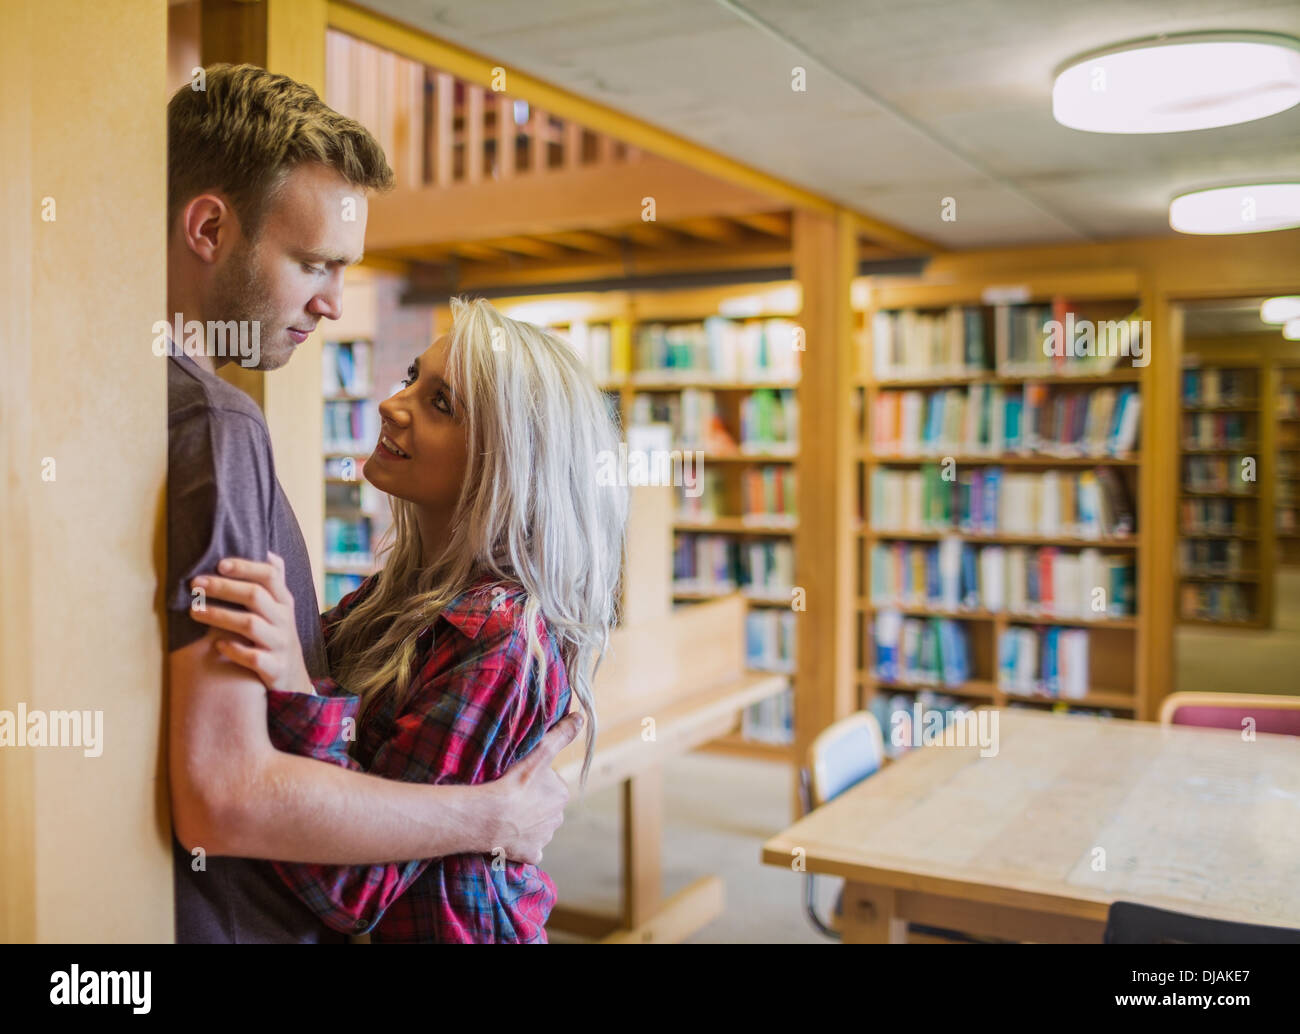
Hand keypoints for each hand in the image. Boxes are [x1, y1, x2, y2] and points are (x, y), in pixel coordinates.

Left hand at [189, 551, 314, 695]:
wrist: (292, 677)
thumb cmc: (276, 635)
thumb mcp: (281, 607)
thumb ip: (274, 581)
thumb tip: (266, 550)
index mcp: (284, 601)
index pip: (269, 575)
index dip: (245, 567)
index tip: (219, 563)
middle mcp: (284, 619)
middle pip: (255, 596)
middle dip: (223, 587)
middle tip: (195, 584)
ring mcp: (280, 644)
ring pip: (250, 624)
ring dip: (219, 616)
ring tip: (193, 611)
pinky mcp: (274, 668)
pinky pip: (254, 658)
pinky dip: (234, 650)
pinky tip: (217, 645)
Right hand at [484, 712, 582, 864]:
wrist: (490, 816)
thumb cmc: (514, 783)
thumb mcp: (539, 754)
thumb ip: (560, 735)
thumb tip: (580, 717)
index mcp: (562, 795)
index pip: (550, 786)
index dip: (533, 782)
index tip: (519, 781)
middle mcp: (558, 818)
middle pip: (544, 807)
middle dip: (532, 804)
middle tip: (511, 798)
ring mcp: (544, 838)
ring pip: (537, 827)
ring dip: (525, 823)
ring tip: (506, 815)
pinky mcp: (531, 855)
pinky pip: (528, 849)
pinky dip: (520, 844)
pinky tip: (508, 836)